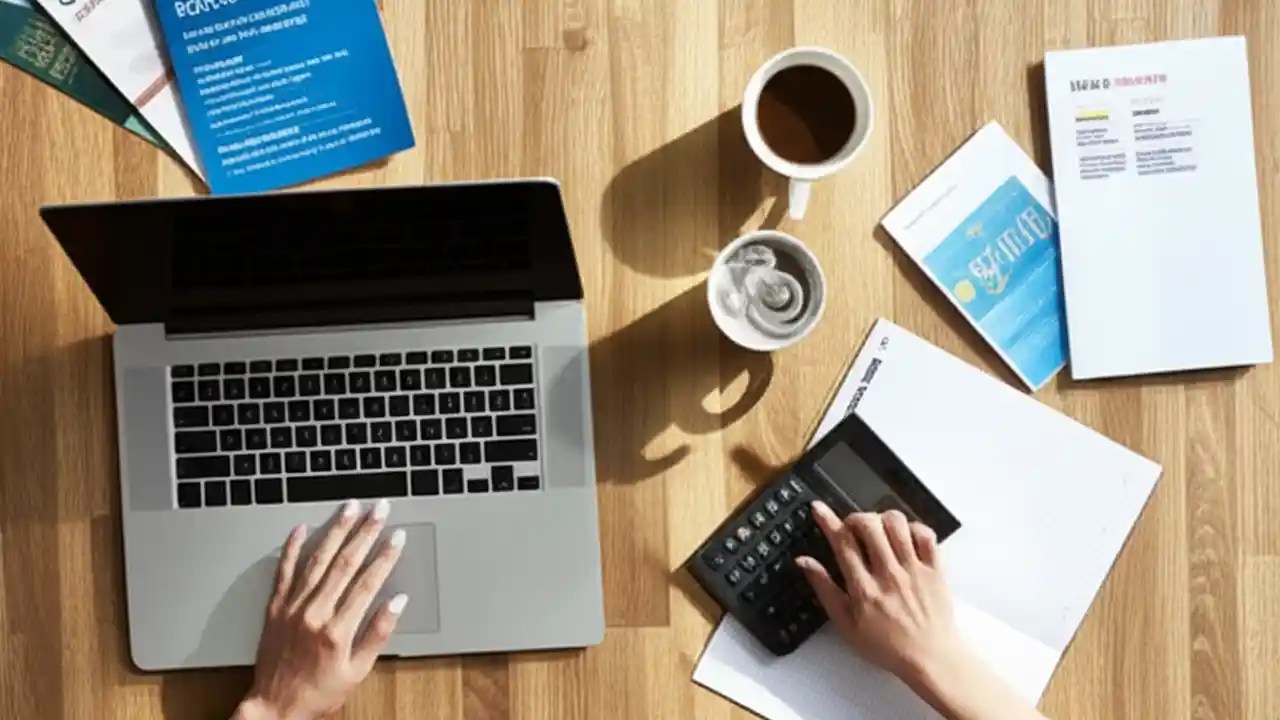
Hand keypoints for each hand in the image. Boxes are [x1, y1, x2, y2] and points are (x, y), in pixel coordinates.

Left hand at [234, 499, 407, 719]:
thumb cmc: (317, 694)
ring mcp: (291, 608)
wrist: (274, 708)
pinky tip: (300, 529)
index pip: (367, 583)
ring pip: (316, 560)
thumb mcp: (358, 672)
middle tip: (379, 510)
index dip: (385, 557)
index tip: (396, 537)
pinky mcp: (274, 608)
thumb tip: (396, 603)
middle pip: (344, 563)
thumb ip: (378, 634)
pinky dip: (291, 548)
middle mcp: (313, 613)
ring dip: (335, 531)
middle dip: (365, 532)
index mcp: (337, 631)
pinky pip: (283, 571)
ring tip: (349, 509)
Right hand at [796, 502, 1046, 719]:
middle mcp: (889, 575)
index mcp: (864, 589)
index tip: (819, 509)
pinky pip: (925, 534)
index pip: (842, 543)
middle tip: (852, 526)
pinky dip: (913, 527)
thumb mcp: (846, 625)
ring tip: (879, 529)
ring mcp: (914, 570)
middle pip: (869, 525)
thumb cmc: (888, 646)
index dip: (827, 521)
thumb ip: (825, 590)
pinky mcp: (935, 569)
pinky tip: (904, 537)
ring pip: (897, 524)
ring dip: (882, 518)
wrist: (930, 658)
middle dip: (855, 517)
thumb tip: (805, 563)